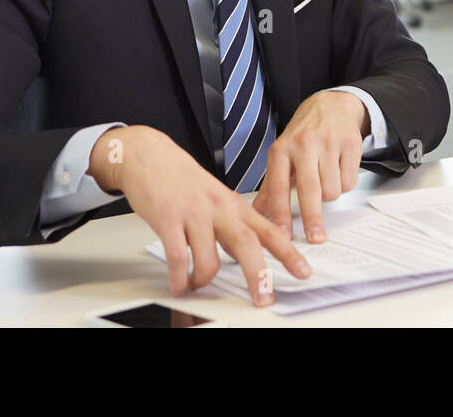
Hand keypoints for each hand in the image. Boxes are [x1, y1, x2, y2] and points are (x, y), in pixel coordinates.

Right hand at [87, 125, 309, 305]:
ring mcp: (194, 213)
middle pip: (247, 244)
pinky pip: (178, 257)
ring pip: (209, 259)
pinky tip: (178, 283)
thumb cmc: (182, 178)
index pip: (268, 230)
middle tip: (264, 298)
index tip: (303, 270)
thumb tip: (246, 253)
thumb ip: (231, 225)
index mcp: (234, 204)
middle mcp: (219, 208)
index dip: (288, 252)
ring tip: (196, 284)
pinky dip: (179, 277)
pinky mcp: (168, 218)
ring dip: (204, 279)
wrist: (149, 155)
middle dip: (259, 275)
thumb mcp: (216, 197)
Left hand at [251, 89, 366, 243]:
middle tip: (316, 238)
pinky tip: (338, 170)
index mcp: (281, 150)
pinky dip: (344, 184)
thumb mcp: (281, 156)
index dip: (281, 214)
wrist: (330, 105)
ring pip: (332, 189)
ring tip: (325, 179)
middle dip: (313, 219)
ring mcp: (329, 143)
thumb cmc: (303, 135)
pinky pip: (349, 181)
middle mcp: (304, 144)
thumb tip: (257, 216)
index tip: (284, 235)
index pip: (278, 187)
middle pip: (310, 190)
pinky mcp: (350, 144)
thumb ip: (270, 188)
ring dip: (330, 194)